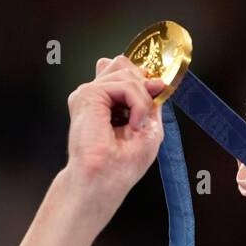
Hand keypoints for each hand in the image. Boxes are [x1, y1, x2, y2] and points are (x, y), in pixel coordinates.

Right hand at [62, 54, 167, 220]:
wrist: (105, 179)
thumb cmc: (123, 164)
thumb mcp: (148, 125)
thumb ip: (148, 99)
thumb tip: (153, 78)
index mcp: (108, 101)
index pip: (125, 70)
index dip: (144, 77)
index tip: (157, 90)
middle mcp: (97, 94)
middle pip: (125, 65)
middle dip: (144, 88)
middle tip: (143, 118)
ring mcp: (90, 93)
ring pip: (127, 73)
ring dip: (143, 100)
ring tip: (136, 126)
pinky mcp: (88, 95)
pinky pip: (125, 84)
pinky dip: (138, 103)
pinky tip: (133, 124)